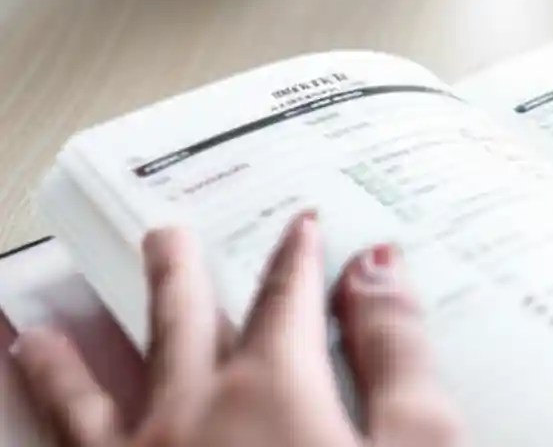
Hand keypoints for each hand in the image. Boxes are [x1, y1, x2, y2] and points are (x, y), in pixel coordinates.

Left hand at [11, 214, 460, 446]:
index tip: (300, 226)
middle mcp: (190, 418)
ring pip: (87, 400)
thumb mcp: (415, 445)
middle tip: (164, 239)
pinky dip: (45, 440)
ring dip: (64, 364)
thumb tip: (380, 267)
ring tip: (37, 337)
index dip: (298, 255)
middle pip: (179, 325)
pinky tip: (34, 442)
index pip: (287, 296)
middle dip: (176, 275)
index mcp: (271, 389)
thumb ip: (398, 352)